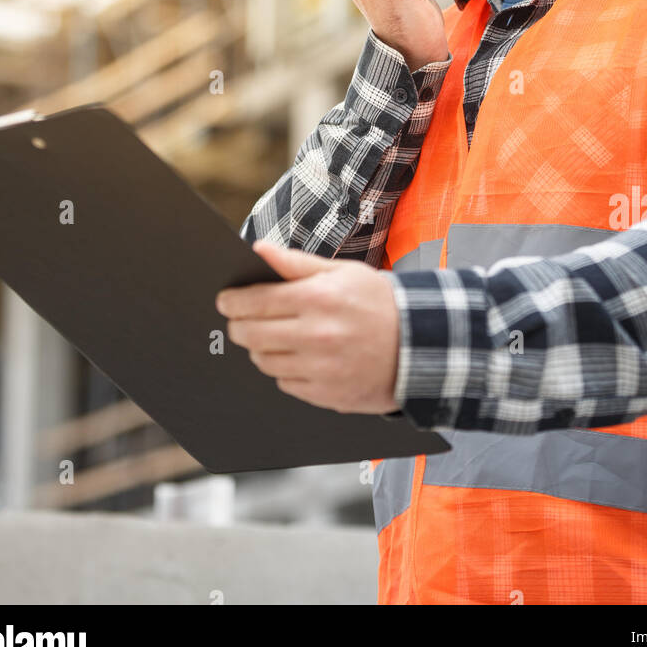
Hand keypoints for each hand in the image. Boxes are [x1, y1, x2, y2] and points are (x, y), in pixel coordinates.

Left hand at [216, 242, 400, 413]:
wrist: (420, 346)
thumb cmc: (380, 303)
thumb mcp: (342, 272)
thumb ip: (296, 263)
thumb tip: (259, 251)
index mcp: (318, 299)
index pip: (255, 301)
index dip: (232, 301)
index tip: (225, 300)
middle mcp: (316, 336)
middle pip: (251, 334)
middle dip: (238, 325)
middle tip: (238, 320)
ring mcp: (320, 370)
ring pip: (264, 361)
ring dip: (260, 348)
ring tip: (272, 336)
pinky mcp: (326, 395)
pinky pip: (284, 383)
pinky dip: (284, 370)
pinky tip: (298, 357)